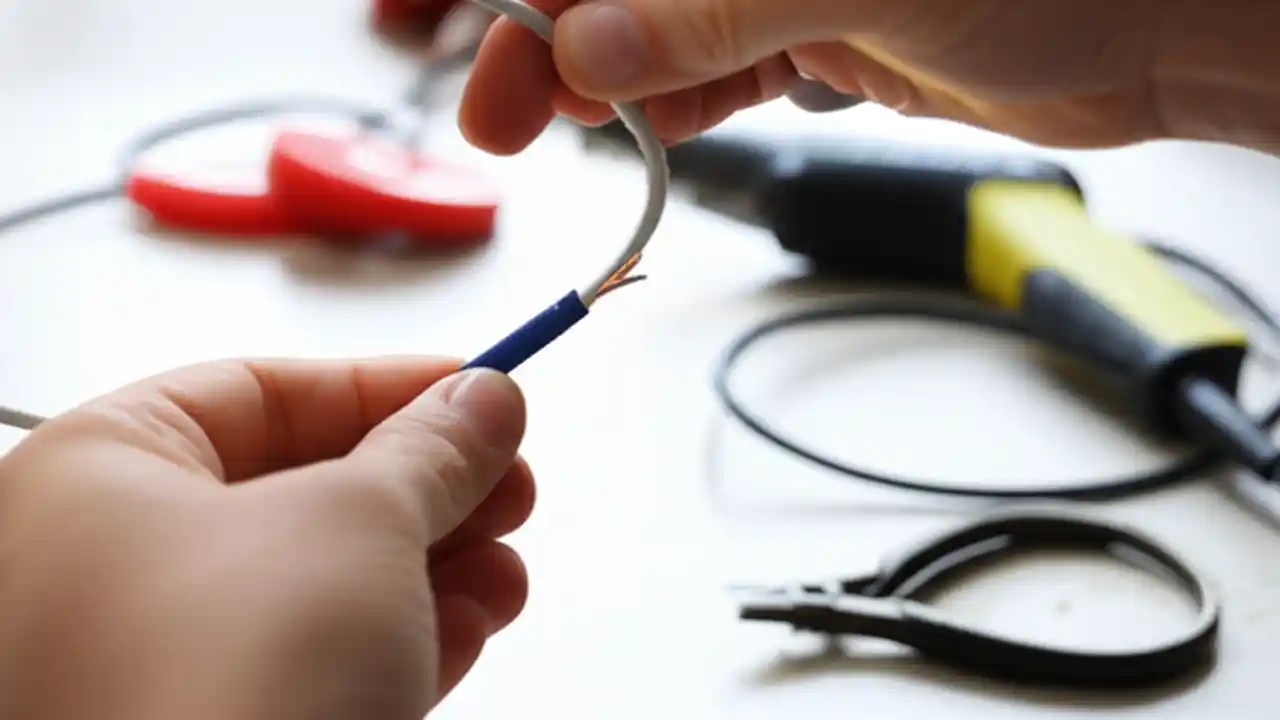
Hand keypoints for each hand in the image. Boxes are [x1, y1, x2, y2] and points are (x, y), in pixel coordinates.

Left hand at [0, 358, 532, 718]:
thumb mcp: (358, 523)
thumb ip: (429, 449)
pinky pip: (312, 659)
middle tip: (504, 480)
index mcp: (91, 479)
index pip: (257, 390)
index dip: (381, 386)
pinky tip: (466, 628)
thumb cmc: (220, 686)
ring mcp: (149, 659)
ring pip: (317, 582)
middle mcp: (100, 568)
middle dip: (425, 489)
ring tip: (503, 569)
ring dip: (431, 566)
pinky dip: (397, 636)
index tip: (472, 392)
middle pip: (299, 488)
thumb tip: (482, 403)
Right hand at [458, 0, 1279, 152]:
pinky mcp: (818, 27)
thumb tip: (591, 51)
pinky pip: (713, 68)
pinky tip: (631, 129)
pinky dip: (669, 104)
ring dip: (596, 77)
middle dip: (545, 31)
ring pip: (655, 22)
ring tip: (543, 125)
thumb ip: (711, 15)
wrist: (1167, 23)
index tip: (462, 23)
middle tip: (497, 107)